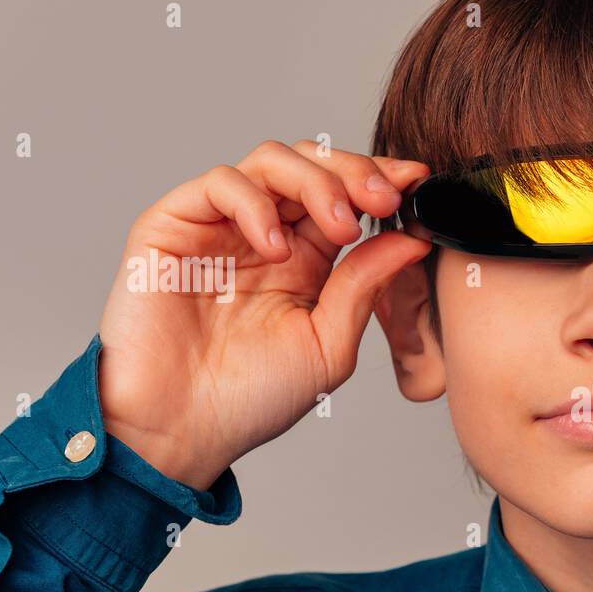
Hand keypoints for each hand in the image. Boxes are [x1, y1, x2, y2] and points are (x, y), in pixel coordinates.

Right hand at [97, 140, 431, 489]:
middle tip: (385, 201)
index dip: (382, 179)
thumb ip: (364, 287)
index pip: (347, 196)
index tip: (419, 181)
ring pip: (272, 160)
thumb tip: (413, 239)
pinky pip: (221, 183)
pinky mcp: (173, 225)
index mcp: (308, 260)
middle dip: (357, 171)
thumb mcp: (329, 345)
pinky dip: (257, 204)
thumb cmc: (252, 398)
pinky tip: (277, 249)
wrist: (181, 431)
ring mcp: (219, 226)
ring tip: (340, 229)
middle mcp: (266, 234)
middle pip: (314, 164)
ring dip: (316, 181)